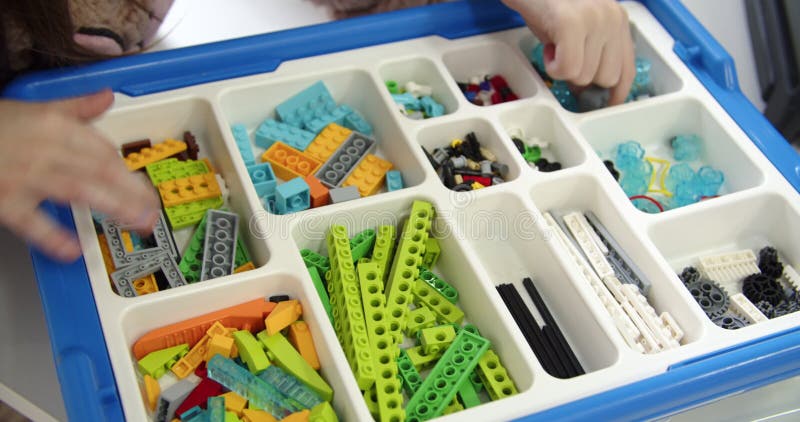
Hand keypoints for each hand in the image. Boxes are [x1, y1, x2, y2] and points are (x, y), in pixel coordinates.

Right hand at [0, 90, 160, 261]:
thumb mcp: (35, 109)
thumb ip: (76, 108)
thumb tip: (107, 97)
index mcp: (54, 126)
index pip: (101, 148)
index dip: (125, 169)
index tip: (141, 186)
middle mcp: (45, 149)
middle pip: (99, 169)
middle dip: (132, 190)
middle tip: (152, 210)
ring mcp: (25, 176)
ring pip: (78, 189)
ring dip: (112, 205)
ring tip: (136, 221)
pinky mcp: (5, 201)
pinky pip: (31, 221)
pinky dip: (52, 236)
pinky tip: (74, 249)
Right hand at [503, 0, 635, 104]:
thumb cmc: (546, 2)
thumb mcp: (580, 24)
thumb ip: (592, 50)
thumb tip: (586, 83)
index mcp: (618, 19)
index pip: (627, 67)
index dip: (617, 91)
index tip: (608, 104)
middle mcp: (612, 19)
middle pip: (605, 77)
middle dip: (581, 75)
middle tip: (563, 55)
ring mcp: (595, 21)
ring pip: (584, 76)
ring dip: (563, 69)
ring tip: (553, 44)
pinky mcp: (572, 24)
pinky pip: (567, 69)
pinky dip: (552, 66)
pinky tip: (547, 49)